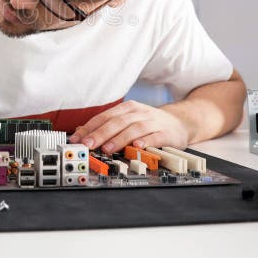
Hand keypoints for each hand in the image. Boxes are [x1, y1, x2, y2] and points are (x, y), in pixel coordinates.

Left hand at [68, 100, 188, 152]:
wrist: (180, 122)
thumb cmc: (149, 123)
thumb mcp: (128, 120)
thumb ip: (106, 126)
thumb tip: (81, 132)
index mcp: (127, 108)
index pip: (104, 116)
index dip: (89, 128)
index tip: (77, 139)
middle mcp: (139, 113)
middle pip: (117, 122)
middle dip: (100, 134)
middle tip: (88, 144)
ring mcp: (153, 122)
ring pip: (134, 129)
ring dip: (120, 139)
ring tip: (107, 148)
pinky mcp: (166, 133)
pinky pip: (155, 137)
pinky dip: (146, 142)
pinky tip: (137, 147)